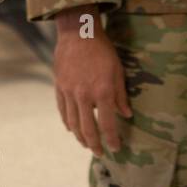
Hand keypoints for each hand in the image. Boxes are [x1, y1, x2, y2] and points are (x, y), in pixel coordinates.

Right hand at [52, 6, 131, 155]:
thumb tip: (127, 114)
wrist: (78, 33)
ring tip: (86, 144)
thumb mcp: (118, 71)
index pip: (108, 124)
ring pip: (73, 123)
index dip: (112, 139)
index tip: (116, 148)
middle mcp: (84, 96)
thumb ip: (121, 95)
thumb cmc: (102, 50)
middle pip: (88, 129)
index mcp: (102, 92)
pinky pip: (62, 111)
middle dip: (95, 144)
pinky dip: (67, 123)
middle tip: (100, 153)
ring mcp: (69, 92)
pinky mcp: (59, 87)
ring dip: (80, 137)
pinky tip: (71, 129)